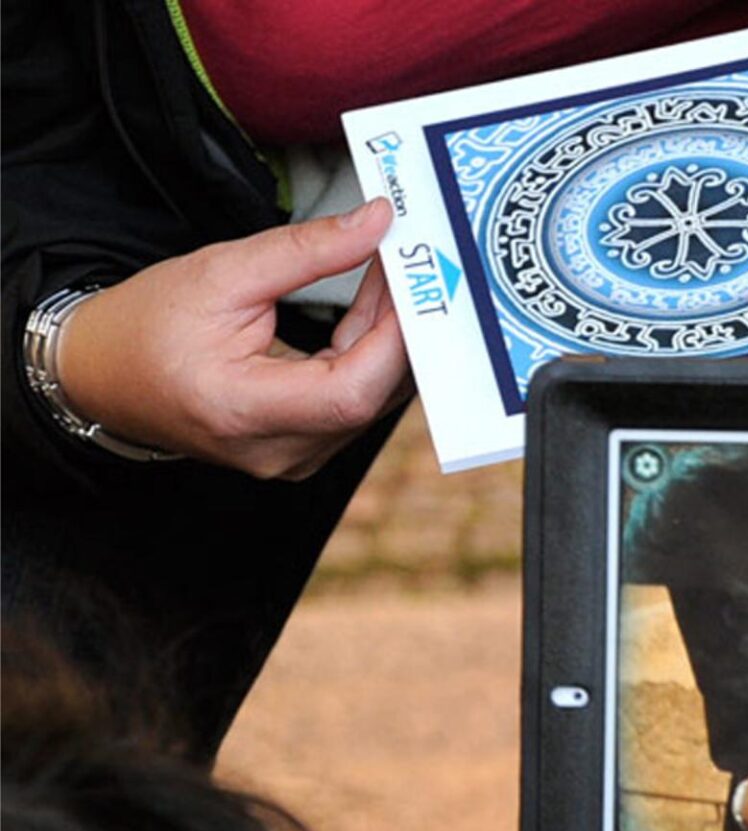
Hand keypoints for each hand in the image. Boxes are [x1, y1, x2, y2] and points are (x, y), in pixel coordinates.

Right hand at [58, 198, 411, 479]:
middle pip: (372, 396)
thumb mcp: (222, 271)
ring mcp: (295, 458)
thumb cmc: (146, 326)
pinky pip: (356, 400)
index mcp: (243, 412)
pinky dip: (371, 353)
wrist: (104, 374)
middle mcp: (278, 451)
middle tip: (410, 266)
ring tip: (390, 278)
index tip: (409, 281)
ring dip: (390, 338)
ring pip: (373, 399)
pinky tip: (374, 310)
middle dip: (400, 329)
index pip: (350, 392)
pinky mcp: (304, 446)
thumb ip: (306, 251)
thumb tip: (375, 223)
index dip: (393, 338)